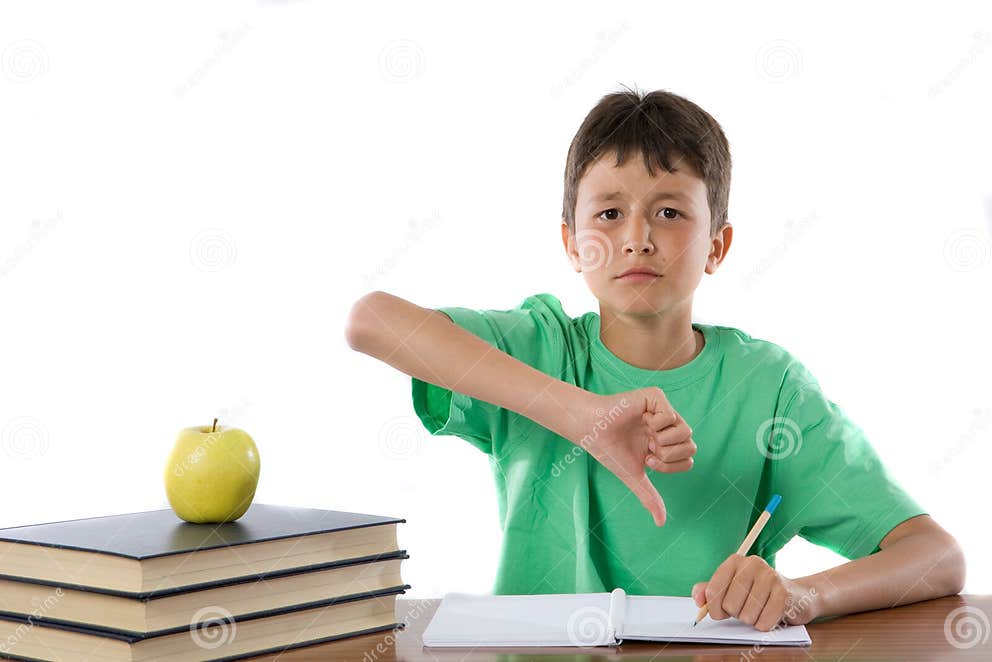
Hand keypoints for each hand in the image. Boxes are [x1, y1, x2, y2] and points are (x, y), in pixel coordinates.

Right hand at [567, 387, 694, 526]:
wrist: (592, 431)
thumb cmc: (610, 451)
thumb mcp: (634, 476)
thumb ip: (649, 496)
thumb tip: (661, 523)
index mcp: (666, 443)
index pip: (688, 459)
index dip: (669, 465)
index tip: (647, 460)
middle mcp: (668, 427)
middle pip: (691, 446)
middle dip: (667, 454)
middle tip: (647, 448)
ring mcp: (663, 411)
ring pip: (686, 430)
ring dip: (663, 440)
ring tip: (645, 435)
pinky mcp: (656, 397)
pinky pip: (671, 415)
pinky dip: (656, 424)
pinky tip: (641, 420)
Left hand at [691, 555, 817, 630]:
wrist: (796, 594)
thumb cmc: (758, 593)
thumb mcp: (732, 588)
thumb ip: (711, 591)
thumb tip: (698, 599)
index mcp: (735, 561)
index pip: (713, 591)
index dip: (714, 609)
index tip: (720, 612)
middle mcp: (752, 563)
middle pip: (730, 605)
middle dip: (736, 615)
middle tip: (746, 609)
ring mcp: (770, 576)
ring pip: (747, 615)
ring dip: (752, 620)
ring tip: (760, 609)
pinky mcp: (784, 593)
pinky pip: (764, 622)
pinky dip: (765, 625)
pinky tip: (770, 614)